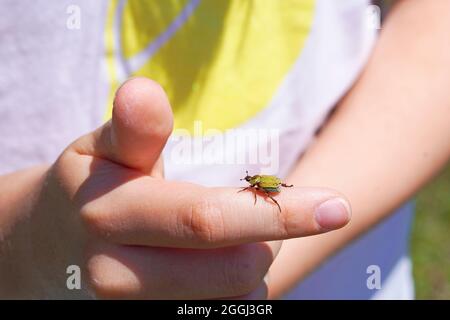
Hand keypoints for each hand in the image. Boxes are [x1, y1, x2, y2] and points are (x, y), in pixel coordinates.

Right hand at [0, 77, 350, 298]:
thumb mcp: (104, 148)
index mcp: (110, 213)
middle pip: (234, 269)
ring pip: (232, 298)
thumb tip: (144, 91)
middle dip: (269, 238)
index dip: (276, 215)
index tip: (336, 207)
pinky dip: (234, 288)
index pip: (206, 220)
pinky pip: (218, 313)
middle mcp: (116, 274)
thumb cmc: (92, 184)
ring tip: (230, 237)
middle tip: (262, 214)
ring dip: (252, 264)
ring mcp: (129, 309)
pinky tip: (215, 263)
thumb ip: (133, 128)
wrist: (52, 245)